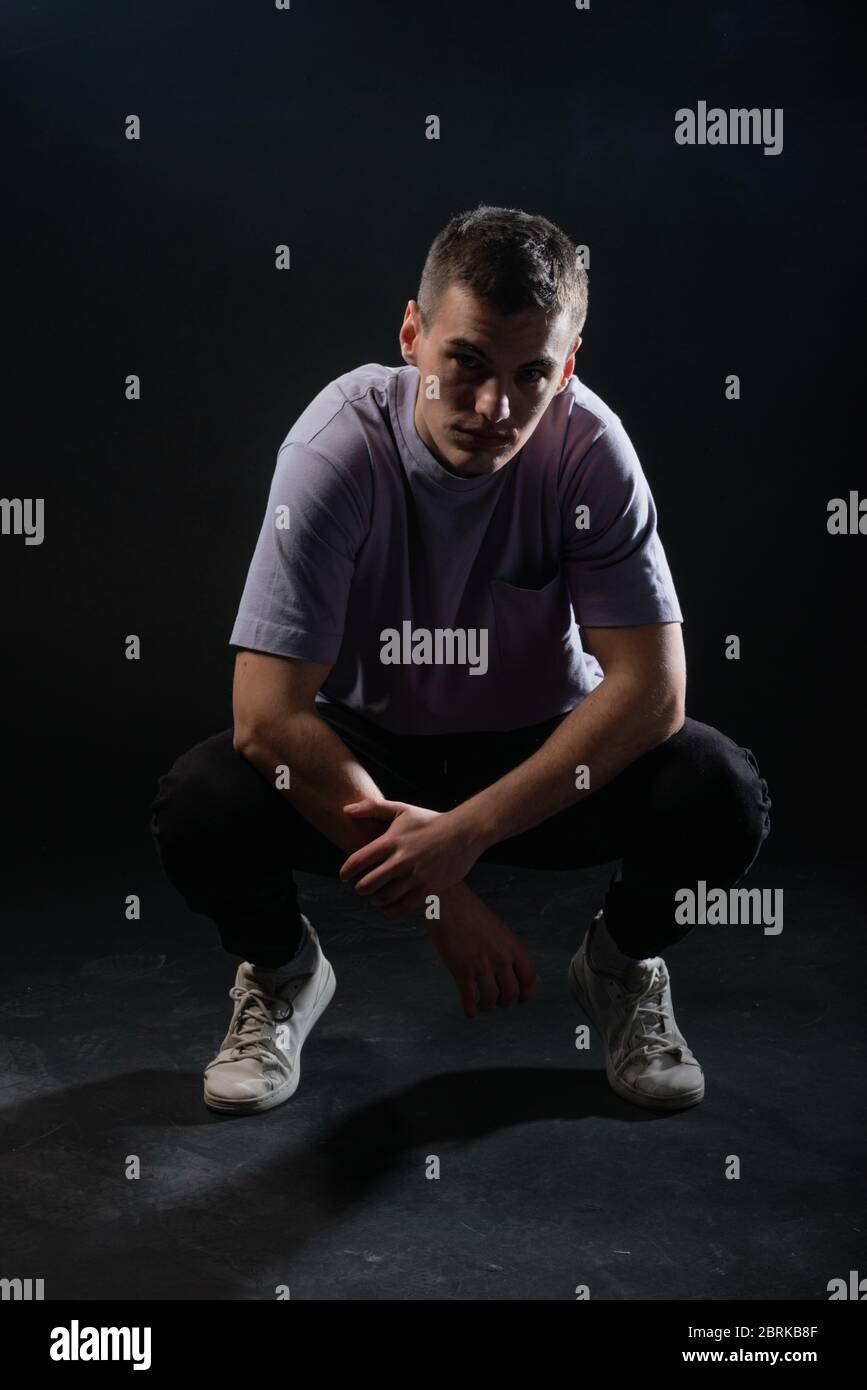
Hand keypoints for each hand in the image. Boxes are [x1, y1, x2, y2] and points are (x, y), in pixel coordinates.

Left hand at [338, 798, 484, 916]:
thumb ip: (372, 808)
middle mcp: (401, 861)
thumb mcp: (401, 809)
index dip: (346, 872)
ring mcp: (415, 876)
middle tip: (360, 887)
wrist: (464, 832)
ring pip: (384, 898)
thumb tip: (345, 810)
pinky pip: (402, 908)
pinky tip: (388, 906)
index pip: (357, 861)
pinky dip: (390, 911)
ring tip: (374, 896)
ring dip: (374, 900)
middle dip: (360, 888)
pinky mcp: (428, 889)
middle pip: (367, 884)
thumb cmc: (429, 821)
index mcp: (391, 841)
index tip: (344, 876)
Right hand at [427, 890, 536, 1017]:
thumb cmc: (469, 912)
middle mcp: (500, 958)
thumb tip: (509, 966)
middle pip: (512, 993)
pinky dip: (470, 1009)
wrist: (448, 902)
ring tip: (482, 1004)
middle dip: (506, 1002)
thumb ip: (506, 948)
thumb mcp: (498, 929)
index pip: (529, 978)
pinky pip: (469, 999)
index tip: (521, 998)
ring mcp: (481, 966)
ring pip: (492, 999)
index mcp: (512, 946)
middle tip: (498, 1001)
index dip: (526, 992)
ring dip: (488, 1006)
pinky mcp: (462, 971)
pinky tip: (469, 1010)